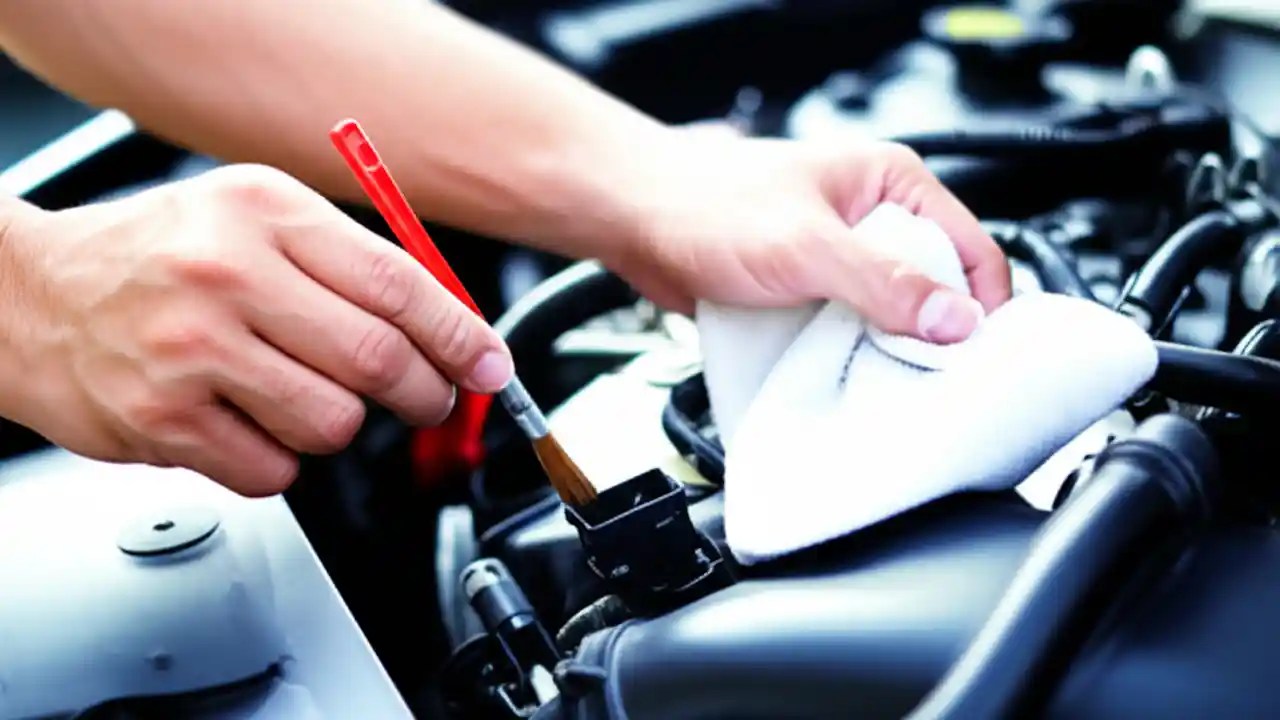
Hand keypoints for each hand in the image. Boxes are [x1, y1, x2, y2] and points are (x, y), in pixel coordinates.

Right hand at [0, 165, 511, 494]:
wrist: (28, 297)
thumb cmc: (156, 256)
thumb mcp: (251, 217)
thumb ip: (346, 264)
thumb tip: (451, 327)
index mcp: (263, 213)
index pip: (398, 285)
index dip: (462, 337)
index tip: (490, 366)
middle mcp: (228, 276)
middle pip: (378, 361)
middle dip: (426, 393)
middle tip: (429, 398)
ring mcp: (191, 352)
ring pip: (332, 424)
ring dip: (339, 425)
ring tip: (302, 398)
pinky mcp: (161, 421)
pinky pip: (273, 470)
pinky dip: (279, 460)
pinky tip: (247, 422)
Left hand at [610, 133, 1011, 342]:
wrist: (632, 218)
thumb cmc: (705, 203)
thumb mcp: (808, 247)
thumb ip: (884, 282)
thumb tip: (954, 321)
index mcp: (891, 183)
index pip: (972, 249)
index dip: (979, 308)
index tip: (970, 359)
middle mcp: (871, 218)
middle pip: (934, 291)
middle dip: (928, 337)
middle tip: (922, 379)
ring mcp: (838, 258)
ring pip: (888, 318)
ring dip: (882, 351)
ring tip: (876, 380)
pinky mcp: (807, 292)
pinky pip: (844, 332)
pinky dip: (843, 356)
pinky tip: (837, 375)